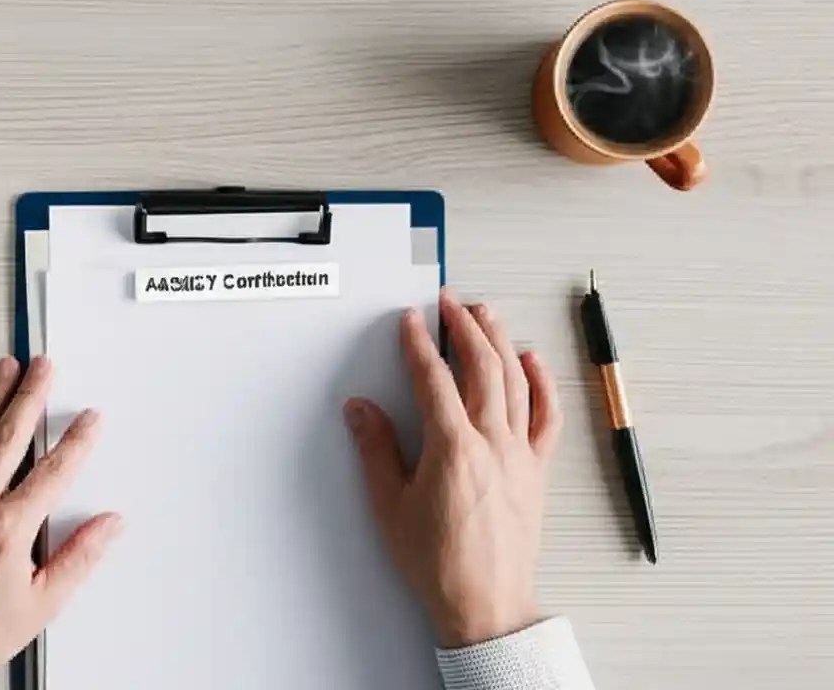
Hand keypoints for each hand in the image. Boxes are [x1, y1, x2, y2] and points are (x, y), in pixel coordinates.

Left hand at [0, 356, 121, 689]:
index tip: (89, 419)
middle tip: (43, 366)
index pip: (52, 472)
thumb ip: (78, 557)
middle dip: (29, 397)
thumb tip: (109, 524)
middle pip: (8, 439)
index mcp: (7, 532)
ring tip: (6, 368)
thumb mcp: (41, 604)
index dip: (76, 441)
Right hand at [344, 290, 561, 647]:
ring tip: (484, 315)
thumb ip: (377, 451)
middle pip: (481, 366)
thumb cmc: (438, 564)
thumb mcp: (391, 507)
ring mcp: (519, 454)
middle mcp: (492, 443)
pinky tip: (532, 361)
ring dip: (499, 341)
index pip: (432, 379)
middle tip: (447, 303)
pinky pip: (546, 415)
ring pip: (515, 381)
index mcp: (452, 449)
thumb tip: (360, 411)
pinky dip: (542, 383)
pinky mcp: (536, 470)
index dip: (418, 344)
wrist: (486, 604)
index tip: (409, 322)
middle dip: (463, 327)